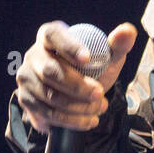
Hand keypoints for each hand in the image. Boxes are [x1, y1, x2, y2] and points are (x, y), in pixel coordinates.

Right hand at [16, 20, 136, 133]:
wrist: (79, 92)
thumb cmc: (91, 67)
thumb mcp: (108, 56)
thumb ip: (119, 43)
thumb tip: (127, 31)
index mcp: (50, 35)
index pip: (54, 36)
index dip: (69, 47)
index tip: (88, 59)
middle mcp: (34, 55)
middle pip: (50, 71)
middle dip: (77, 86)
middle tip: (99, 94)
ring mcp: (27, 78)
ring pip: (49, 96)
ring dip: (77, 107)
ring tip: (99, 108)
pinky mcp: (26, 99)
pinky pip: (47, 113)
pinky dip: (70, 120)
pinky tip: (88, 120)